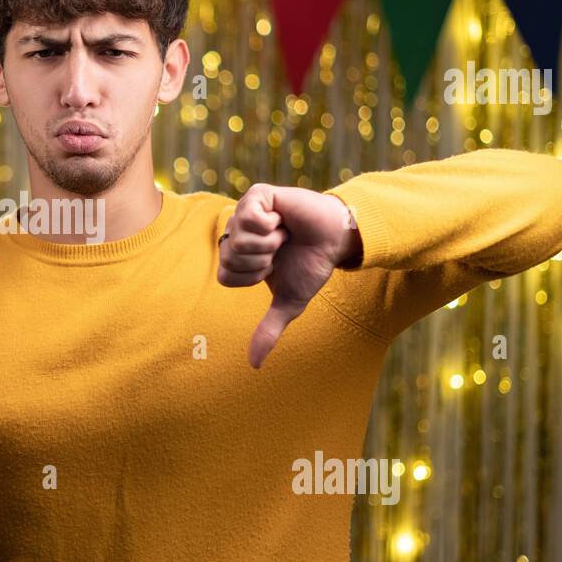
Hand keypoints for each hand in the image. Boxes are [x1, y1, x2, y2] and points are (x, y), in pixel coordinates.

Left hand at [218, 184, 360, 367]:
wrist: (335, 241)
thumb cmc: (311, 266)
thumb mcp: (288, 302)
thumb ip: (268, 331)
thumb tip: (254, 365)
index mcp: (238, 256)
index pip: (226, 275)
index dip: (253, 277)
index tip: (273, 268)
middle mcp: (236, 233)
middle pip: (229, 257)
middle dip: (261, 260)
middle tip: (280, 249)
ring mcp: (245, 212)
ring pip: (238, 239)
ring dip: (268, 243)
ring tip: (283, 235)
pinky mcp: (259, 195)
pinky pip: (249, 215)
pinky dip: (270, 224)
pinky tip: (282, 220)